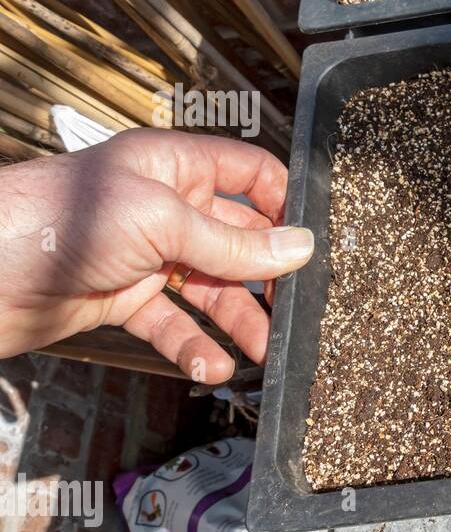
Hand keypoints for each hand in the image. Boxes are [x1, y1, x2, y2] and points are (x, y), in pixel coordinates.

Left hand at [0, 129, 313, 382]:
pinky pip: (174, 324)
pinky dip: (195, 347)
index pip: (248, 172)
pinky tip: (212, 365)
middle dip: (267, 276)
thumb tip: (298, 248)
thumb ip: (233, 243)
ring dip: (239, 321)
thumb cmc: (56, 219)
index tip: (313, 239)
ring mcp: (146, 255)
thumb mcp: (161, 221)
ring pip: (212, 289)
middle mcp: (165, 207)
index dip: (283, 202)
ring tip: (263, 352)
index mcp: (174, 166)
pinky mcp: (124, 298)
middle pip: (238, 239)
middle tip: (296, 309)